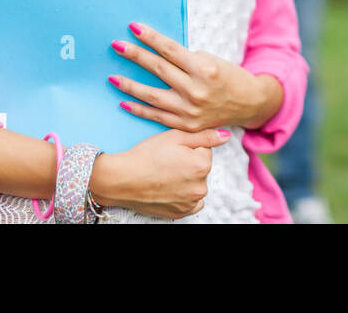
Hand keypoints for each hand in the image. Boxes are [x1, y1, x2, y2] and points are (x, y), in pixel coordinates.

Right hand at [89, 127, 227, 218]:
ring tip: (165, 174)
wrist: (121, 179)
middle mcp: (200, 186)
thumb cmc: (146, 155)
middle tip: (166, 162)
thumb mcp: (174, 136)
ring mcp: (190, 202)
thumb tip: (226, 135)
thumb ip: (204, 135)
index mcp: (202, 165)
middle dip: (188, 163)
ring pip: (196, 184)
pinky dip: (184, 195)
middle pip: (201, 168)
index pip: (204, 150)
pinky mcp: (180, 213)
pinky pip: (191, 202)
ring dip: (186, 179)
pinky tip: (170, 187)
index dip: (188, 147)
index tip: (172, 150)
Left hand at [111, 23, 277, 130]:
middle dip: (135, 55)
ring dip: (129, 85)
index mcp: (204, 69)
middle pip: (158, 69)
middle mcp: (196, 90)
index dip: (151, 38)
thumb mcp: (212, 61)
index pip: (170, 50)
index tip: (133, 27)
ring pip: (152, 95)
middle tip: (116, 45)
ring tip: (111, 76)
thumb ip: (187, 60)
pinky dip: (139, 109)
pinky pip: (156, 116)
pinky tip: (123, 101)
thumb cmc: (229, 77)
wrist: (248, 104)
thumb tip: (159, 53)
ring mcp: (189, 110)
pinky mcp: (186, 124)